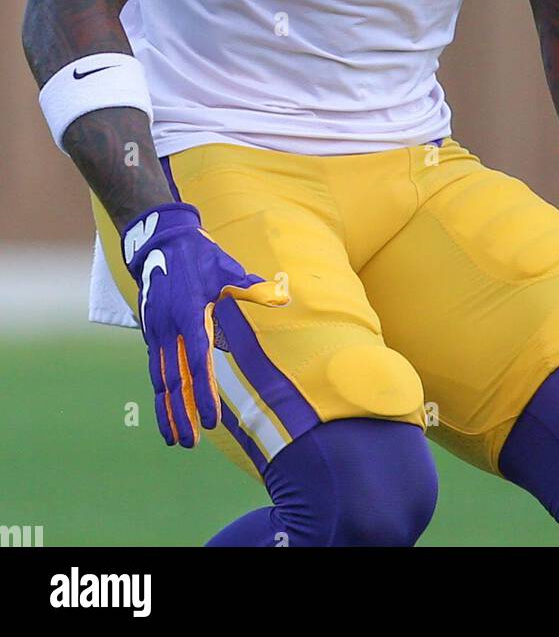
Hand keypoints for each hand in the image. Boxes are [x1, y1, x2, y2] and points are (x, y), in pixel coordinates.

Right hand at [122, 201, 288, 446]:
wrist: (160, 241)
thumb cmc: (200, 255)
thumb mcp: (226, 268)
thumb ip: (251, 288)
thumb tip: (282, 297)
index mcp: (190, 314)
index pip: (197, 363)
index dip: (203, 394)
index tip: (210, 422)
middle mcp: (168, 327)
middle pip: (174, 380)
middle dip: (181, 414)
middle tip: (189, 443)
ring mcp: (155, 330)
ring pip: (159, 378)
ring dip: (166, 409)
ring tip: (173, 438)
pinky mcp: (149, 329)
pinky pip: (154, 366)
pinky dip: (159, 391)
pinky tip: (165, 408)